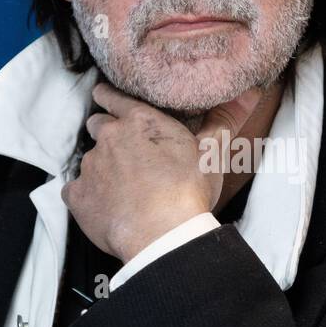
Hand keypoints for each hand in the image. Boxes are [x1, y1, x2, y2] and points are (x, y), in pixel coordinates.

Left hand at [60, 80, 262, 263]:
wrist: (163, 235)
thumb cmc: (188, 191)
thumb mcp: (211, 152)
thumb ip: (224, 119)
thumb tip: (251, 91)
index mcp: (139, 122)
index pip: (114, 97)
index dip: (108, 96)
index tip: (103, 96)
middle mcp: (109, 138)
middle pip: (96, 125)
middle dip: (105, 133)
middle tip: (122, 150)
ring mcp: (91, 167)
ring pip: (89, 160)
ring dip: (100, 168)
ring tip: (120, 187)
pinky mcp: (78, 196)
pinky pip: (74, 190)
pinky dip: (86, 196)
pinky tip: (104, 206)